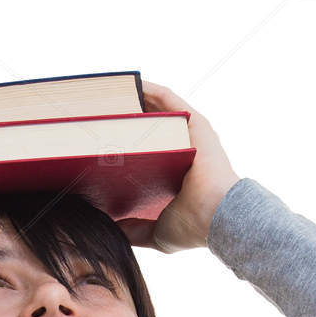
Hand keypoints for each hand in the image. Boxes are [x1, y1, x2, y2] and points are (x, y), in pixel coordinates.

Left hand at [115, 81, 239, 252]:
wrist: (217, 217)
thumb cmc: (192, 227)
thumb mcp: (156, 232)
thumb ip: (134, 229)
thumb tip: (110, 228)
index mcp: (175, 173)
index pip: (146, 153)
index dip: (124, 146)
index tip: (98, 142)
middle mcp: (183, 150)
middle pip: (149, 128)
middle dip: (126, 119)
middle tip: (98, 113)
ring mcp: (190, 135)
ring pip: (158, 111)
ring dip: (135, 100)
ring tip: (110, 94)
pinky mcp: (194, 122)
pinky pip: (169, 99)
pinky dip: (150, 90)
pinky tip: (130, 84)